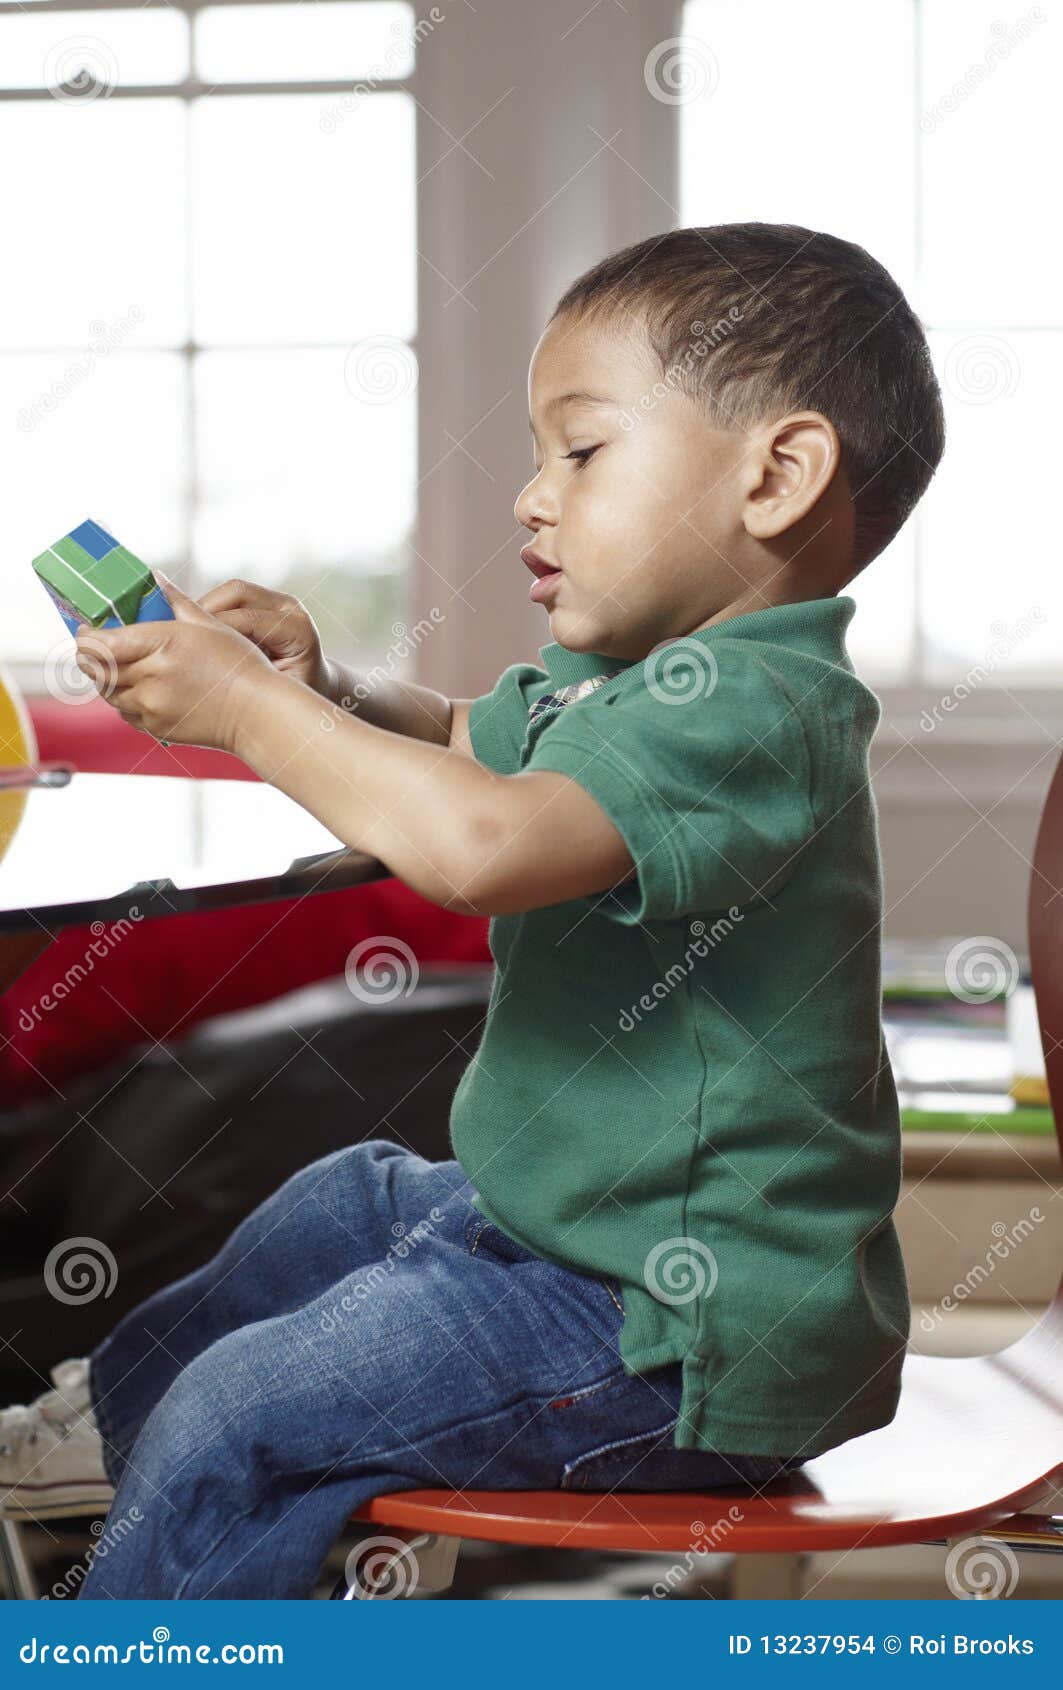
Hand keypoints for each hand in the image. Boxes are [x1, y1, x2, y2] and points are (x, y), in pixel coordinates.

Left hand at [75, 574, 275, 753]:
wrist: (257, 712)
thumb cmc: (239, 666)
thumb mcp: (210, 624)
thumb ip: (176, 601)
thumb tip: (157, 580)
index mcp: (162, 645)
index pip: (100, 643)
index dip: (86, 637)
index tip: (87, 630)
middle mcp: (151, 678)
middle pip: (96, 669)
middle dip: (89, 657)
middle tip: (94, 647)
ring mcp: (152, 706)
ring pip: (108, 693)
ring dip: (106, 679)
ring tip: (118, 667)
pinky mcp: (157, 728)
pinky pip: (126, 713)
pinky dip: (125, 700)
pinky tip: (138, 689)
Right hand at [196, 578, 331, 697]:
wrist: (314, 685)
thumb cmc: (295, 695)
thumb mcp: (274, 691)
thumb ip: (248, 673)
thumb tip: (207, 663)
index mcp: (297, 630)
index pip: (248, 619)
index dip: (214, 629)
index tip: (185, 647)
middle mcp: (289, 607)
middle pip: (237, 592)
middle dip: (204, 610)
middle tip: (179, 634)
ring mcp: (278, 600)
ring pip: (230, 590)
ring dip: (203, 607)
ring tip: (184, 632)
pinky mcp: (266, 600)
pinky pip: (230, 596)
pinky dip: (210, 610)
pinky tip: (195, 630)